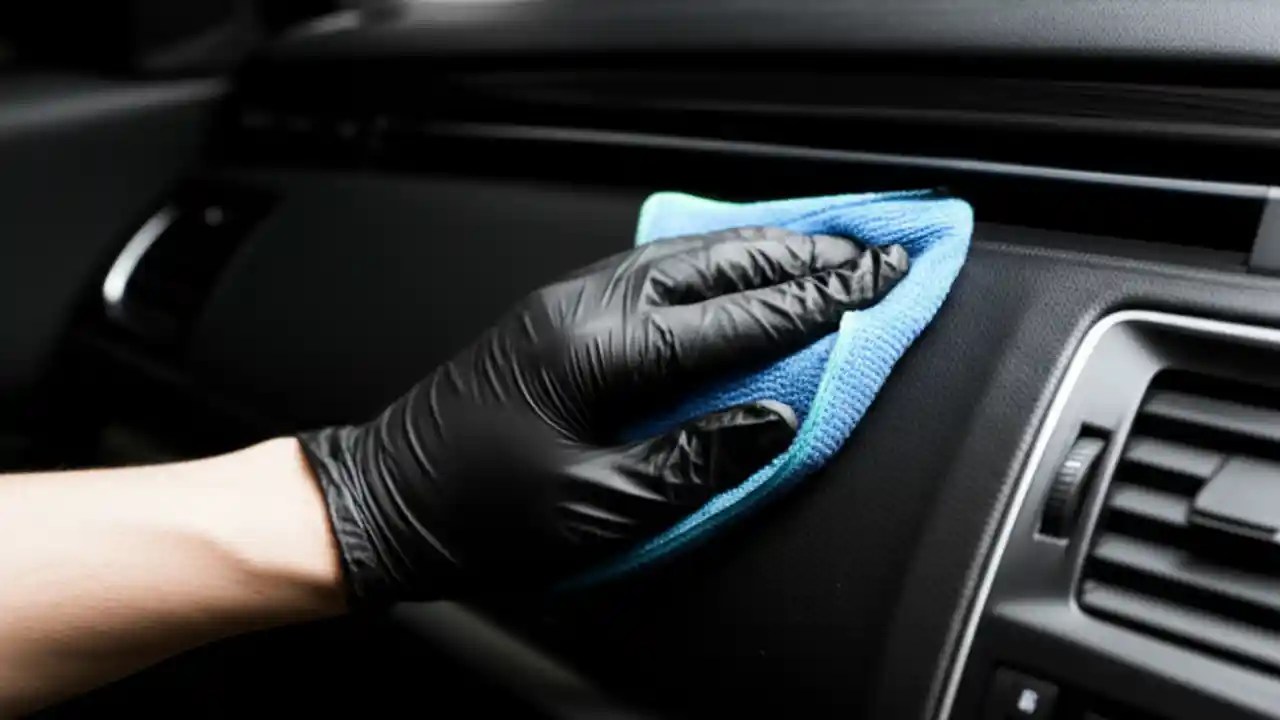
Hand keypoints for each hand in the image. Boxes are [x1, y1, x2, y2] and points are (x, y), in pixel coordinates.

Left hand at [299, 226, 907, 602]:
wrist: (386, 500)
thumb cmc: (480, 514)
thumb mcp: (600, 508)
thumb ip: (698, 459)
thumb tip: (777, 420)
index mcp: (603, 351)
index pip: (738, 316)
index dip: (820, 302)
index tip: (882, 282)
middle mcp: (588, 306)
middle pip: (719, 263)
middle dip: (806, 257)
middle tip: (876, 252)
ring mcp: (569, 300)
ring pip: (688, 254)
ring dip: (763, 250)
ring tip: (827, 250)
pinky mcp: (558, 313)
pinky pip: (656, 269)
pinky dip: (714, 263)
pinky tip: (739, 268)